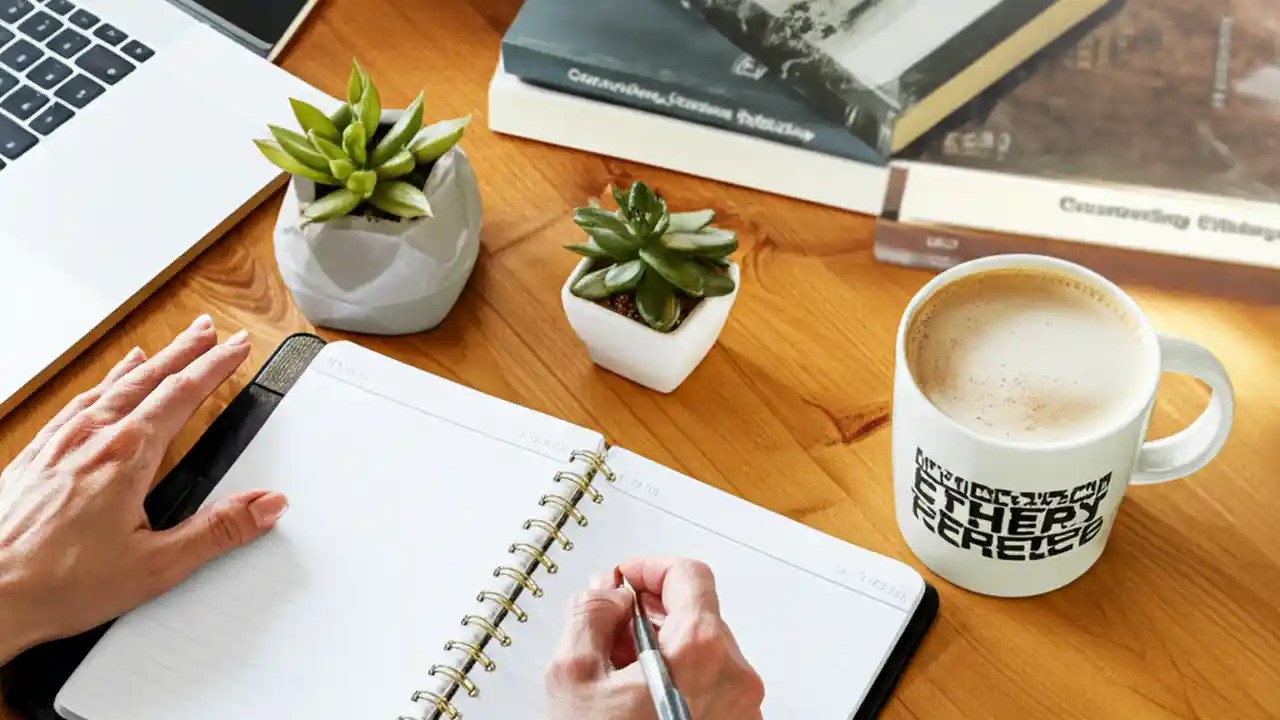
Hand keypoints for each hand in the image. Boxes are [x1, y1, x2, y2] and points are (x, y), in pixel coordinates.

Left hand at [0, 316, 287, 663]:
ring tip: (159, 349)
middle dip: (183, 351)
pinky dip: (99, 386)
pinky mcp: (33, 458)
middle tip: (207, 330)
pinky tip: (100, 390)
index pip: (182, 395)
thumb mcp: (156, 565)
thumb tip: (265, 505)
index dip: (214, 366)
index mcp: (126, 456)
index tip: (236, 347)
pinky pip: (74, 405)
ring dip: (143, 363)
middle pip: (147, 379)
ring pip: (109, 387)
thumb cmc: (56, 584)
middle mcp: (90, 439)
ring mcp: (57, 444)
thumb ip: (217, 531)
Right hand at [545, 558, 764, 719]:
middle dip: (651, 615)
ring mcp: (742, 709)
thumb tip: (608, 592)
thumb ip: (592, 612)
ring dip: (663, 650)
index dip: (651, 568)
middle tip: (611, 631)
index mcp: (700, 651)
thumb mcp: (572, 673)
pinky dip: (679, 680)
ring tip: (620, 676)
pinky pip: (713, 685)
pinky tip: (640, 700)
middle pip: (698, 614)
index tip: (627, 578)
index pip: (690, 576)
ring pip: (705, 651)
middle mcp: (735, 678)